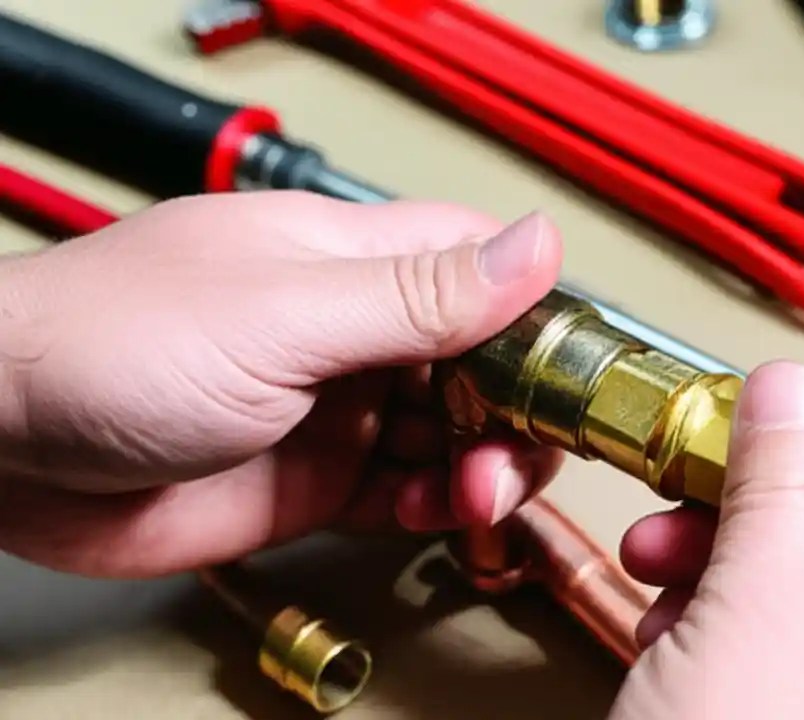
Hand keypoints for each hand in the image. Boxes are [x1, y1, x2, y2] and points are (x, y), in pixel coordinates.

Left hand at [0, 192, 564, 577]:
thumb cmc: (109, 345)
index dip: (539, 317)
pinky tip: (433, 516)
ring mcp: (336, 406)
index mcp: (354, 260)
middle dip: (516, 414)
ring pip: (453, 435)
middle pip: (484, 364)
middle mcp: (354, 330)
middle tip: (512, 456)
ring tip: (470, 495)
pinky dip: (432, 509)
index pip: (483, 269)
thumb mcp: (285, 316)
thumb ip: (418, 294)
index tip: (572, 376)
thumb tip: (535, 245)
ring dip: (482, 468)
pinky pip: (404, 494)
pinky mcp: (314, 477)